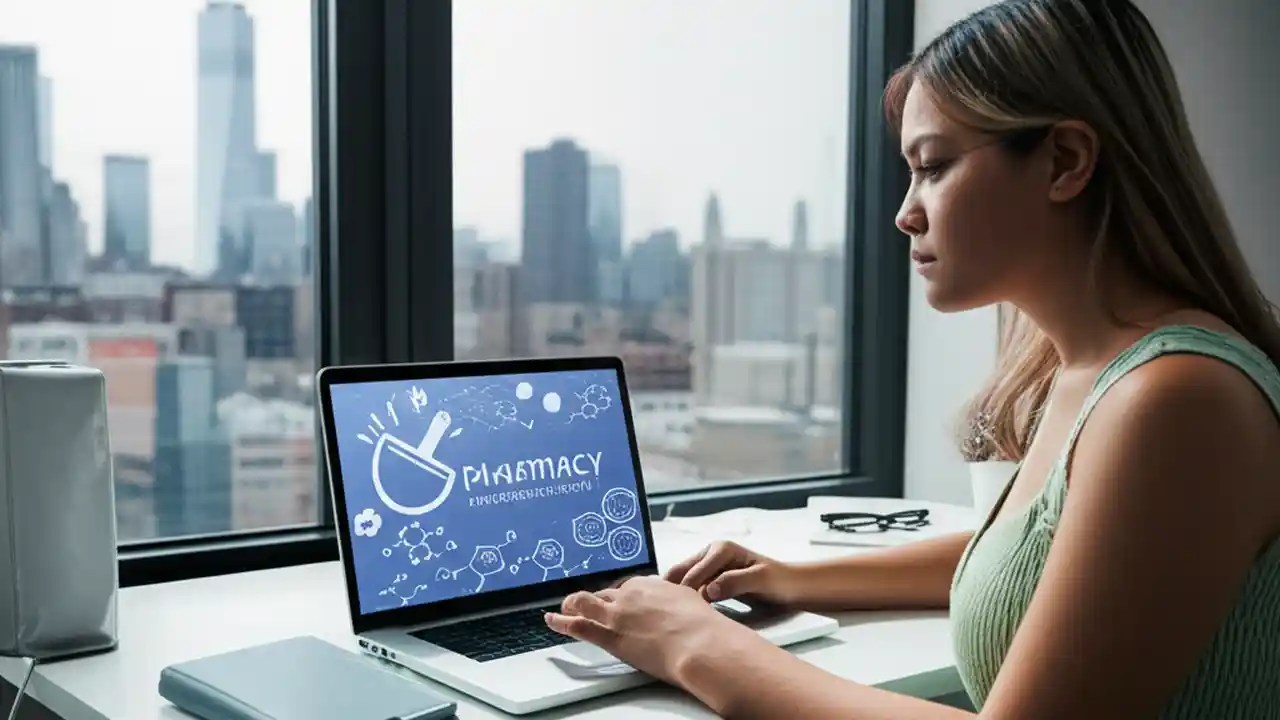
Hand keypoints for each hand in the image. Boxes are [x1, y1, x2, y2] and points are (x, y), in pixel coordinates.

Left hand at [544, 575, 756, 685]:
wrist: (701, 644)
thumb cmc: (703, 627)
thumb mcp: (691, 601)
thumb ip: (677, 600)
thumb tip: (680, 604)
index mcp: (650, 584)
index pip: (627, 588)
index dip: (620, 597)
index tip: (618, 602)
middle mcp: (630, 595)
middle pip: (606, 595)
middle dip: (596, 601)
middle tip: (588, 605)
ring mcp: (618, 614)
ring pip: (584, 604)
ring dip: (570, 606)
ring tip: (561, 609)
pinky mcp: (611, 636)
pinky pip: (579, 627)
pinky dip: (561, 623)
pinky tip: (552, 621)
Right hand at [664, 540, 798, 605]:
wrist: (794, 589)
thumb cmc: (780, 582)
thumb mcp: (761, 580)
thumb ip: (735, 582)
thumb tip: (709, 591)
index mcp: (721, 550)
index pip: (694, 572)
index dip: (687, 592)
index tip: (681, 613)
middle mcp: (710, 554)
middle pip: (681, 572)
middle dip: (673, 591)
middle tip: (668, 616)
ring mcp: (709, 568)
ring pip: (683, 582)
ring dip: (678, 597)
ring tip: (672, 618)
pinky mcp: (710, 581)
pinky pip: (692, 590)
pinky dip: (686, 601)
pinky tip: (684, 616)